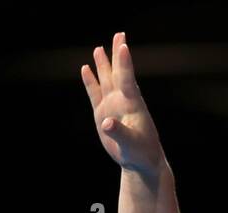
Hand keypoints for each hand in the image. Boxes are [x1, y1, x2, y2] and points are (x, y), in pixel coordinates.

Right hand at [81, 31, 163, 174]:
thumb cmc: (141, 154)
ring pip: (107, 80)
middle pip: (118, 73)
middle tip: (119, 34)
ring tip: (99, 49)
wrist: (140, 163)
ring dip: (103, 65)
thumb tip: (106, 123)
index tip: (123, 45)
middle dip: (117, 54)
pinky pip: (95, 93)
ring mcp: (113, 106)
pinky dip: (90, 81)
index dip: (124, 63)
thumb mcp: (131, 145)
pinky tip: (86, 69)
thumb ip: (120, 133)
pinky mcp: (103, 114)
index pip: (127, 79)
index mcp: (133, 105)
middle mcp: (123, 101)